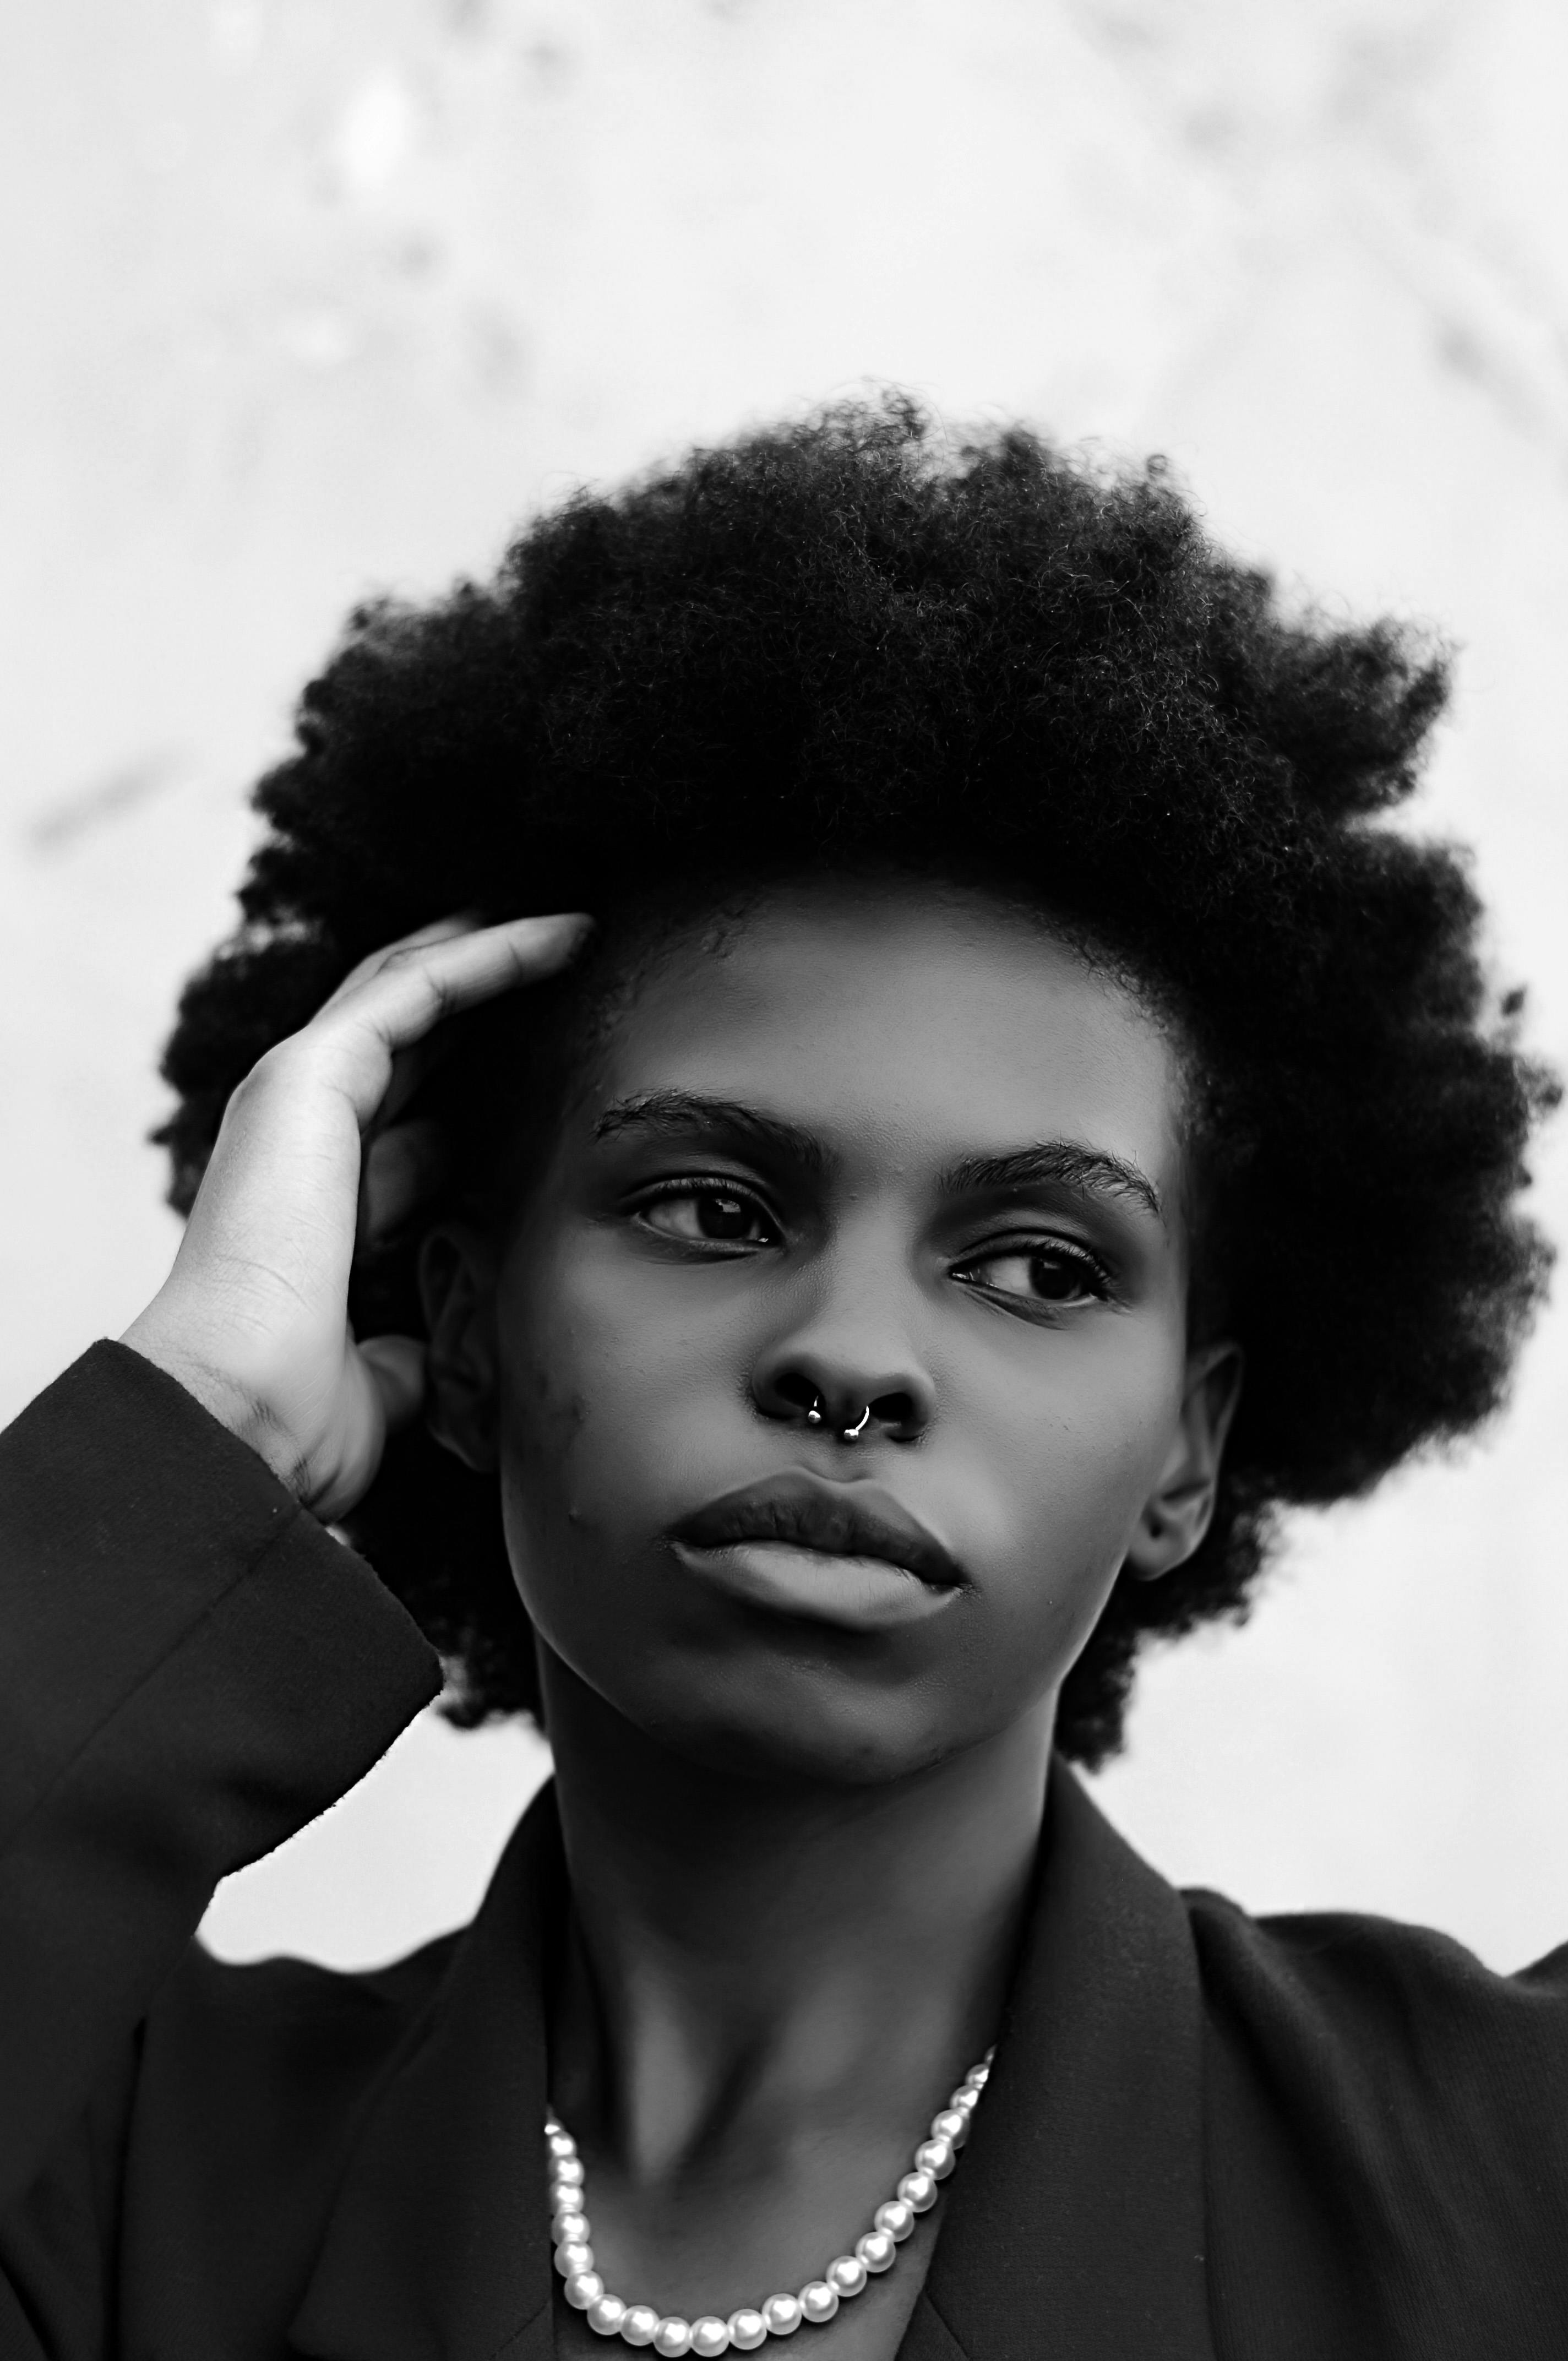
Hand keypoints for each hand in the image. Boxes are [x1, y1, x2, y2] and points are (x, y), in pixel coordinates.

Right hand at [121, 912, 590, 1522]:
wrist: (242, 1413)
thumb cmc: (298, 1417)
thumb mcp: (383, 1378)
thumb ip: (409, 1353)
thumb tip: (436, 1359)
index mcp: (321, 1198)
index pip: (410, 1116)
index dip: (485, 1082)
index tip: (566, 1063)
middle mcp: (305, 1134)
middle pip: (409, 1032)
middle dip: (488, 990)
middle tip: (573, 956)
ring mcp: (300, 1094)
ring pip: (411, 988)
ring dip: (497, 950)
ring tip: (576, 924)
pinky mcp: (313, 1071)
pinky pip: (419, 987)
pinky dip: (492, 953)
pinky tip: (560, 935)